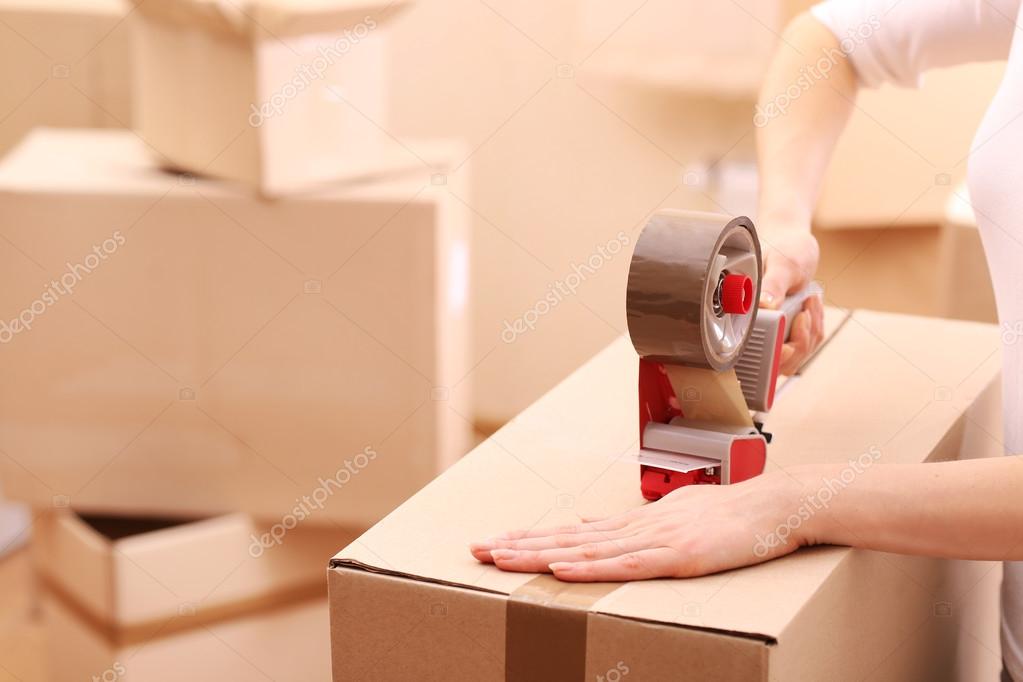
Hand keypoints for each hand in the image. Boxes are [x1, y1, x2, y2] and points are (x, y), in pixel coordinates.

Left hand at [469, 471, 806, 581]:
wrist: (777, 505)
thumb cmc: (733, 515)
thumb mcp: (677, 516)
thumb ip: (637, 526)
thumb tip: (598, 529)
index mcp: (636, 522)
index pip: (572, 532)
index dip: (532, 537)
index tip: (497, 540)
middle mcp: (636, 527)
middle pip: (566, 539)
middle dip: (519, 544)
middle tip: (477, 549)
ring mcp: (655, 540)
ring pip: (585, 550)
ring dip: (539, 554)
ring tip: (500, 558)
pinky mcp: (677, 557)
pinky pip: (625, 565)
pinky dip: (590, 568)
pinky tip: (560, 570)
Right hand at [759, 229, 822, 374]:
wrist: (790, 242)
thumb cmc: (781, 247)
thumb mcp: (780, 263)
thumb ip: (772, 283)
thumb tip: (765, 304)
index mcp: (744, 313)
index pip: (753, 353)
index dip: (771, 357)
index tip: (785, 346)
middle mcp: (757, 326)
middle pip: (779, 361)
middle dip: (799, 342)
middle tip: (805, 314)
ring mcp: (774, 330)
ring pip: (797, 353)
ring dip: (811, 330)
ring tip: (809, 302)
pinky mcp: (790, 329)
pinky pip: (808, 341)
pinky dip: (816, 325)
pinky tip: (812, 305)